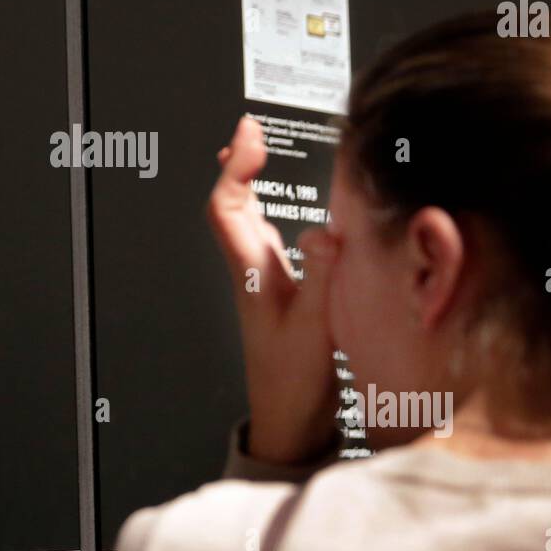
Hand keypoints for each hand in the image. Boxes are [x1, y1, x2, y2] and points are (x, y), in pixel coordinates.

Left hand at [207, 116, 340, 463]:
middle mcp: (252, 269)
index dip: (234, 168)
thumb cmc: (295, 382)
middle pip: (230, 205)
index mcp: (253, 273)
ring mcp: (263, 278)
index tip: (249, 135)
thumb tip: (324, 230)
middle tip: (251, 129)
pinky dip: (268, 206)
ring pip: (245, 219)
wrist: (289, 421)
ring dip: (247, 182)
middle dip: (237, 163)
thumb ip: (321, 279)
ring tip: (255, 150)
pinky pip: (265, 234)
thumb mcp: (316, 328)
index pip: (227, 207)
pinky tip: (281, 203)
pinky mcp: (278, 289)